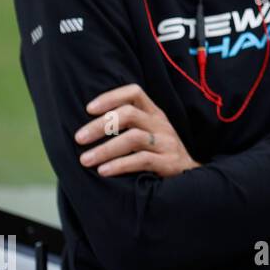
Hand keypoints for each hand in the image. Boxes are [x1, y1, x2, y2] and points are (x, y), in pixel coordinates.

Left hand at [75, 83, 199, 177]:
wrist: (189, 177)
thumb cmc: (159, 154)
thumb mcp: (148, 134)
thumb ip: (128, 126)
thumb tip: (87, 127)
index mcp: (154, 114)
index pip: (134, 93)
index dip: (111, 97)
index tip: (89, 109)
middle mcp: (161, 125)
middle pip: (129, 114)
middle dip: (100, 126)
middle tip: (79, 138)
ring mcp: (167, 143)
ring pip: (134, 138)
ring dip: (105, 149)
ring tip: (86, 159)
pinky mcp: (170, 162)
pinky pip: (142, 160)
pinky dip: (119, 165)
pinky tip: (103, 171)